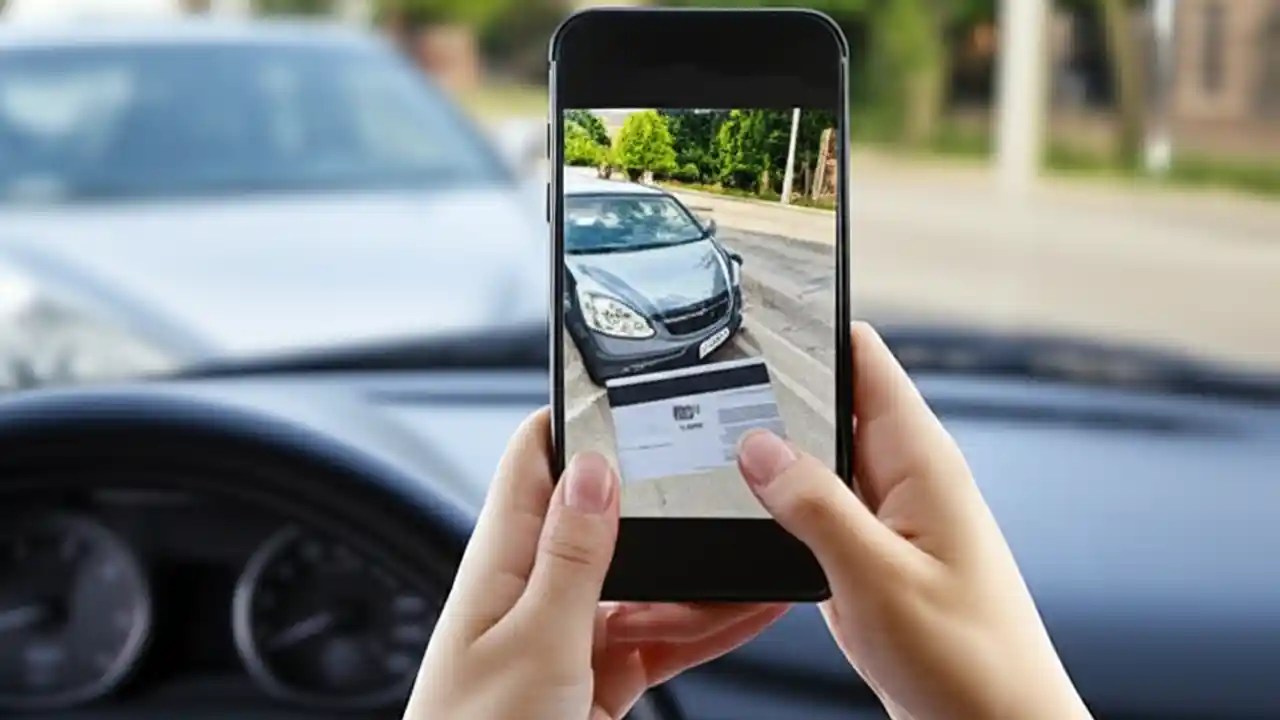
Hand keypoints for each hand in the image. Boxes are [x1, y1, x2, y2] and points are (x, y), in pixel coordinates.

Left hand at [403, 409, 787, 719]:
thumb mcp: (536, 645)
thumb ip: (571, 559)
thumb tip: (592, 470)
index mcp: (502, 563)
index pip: (534, 460)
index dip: (577, 417)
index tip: (633, 390)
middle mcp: (532, 590)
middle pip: (605, 519)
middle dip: (661, 497)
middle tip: (721, 472)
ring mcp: (566, 635)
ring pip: (643, 583)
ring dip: (696, 572)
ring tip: (756, 551)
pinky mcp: (593, 678)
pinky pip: (655, 638)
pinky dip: (702, 629)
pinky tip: (745, 613)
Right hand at [734, 323, 1091, 719]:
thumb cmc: (969, 661)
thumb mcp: (879, 577)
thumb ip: (815, 506)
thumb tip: (756, 446)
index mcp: (921, 461)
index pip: (866, 358)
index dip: (814, 327)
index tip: (755, 313)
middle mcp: (904, 477)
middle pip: (831, 404)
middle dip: (775, 392)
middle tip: (705, 384)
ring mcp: (886, 516)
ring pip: (818, 458)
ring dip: (774, 451)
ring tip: (710, 440)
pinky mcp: (870, 554)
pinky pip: (817, 508)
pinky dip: (781, 502)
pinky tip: (745, 507)